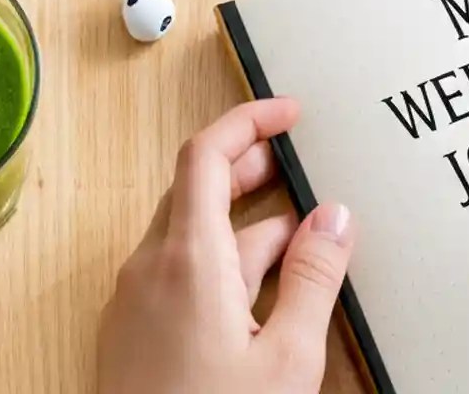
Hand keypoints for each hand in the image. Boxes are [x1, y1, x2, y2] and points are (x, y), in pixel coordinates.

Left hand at [97, 98, 355, 393]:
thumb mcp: (287, 356)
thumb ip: (314, 277)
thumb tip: (335, 218)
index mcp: (186, 258)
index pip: (207, 154)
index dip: (249, 121)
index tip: (287, 111)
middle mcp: (148, 269)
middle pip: (197, 188)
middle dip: (252, 168)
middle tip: (301, 163)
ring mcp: (134, 302)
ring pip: (192, 235)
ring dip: (246, 224)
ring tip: (304, 236)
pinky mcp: (133, 333)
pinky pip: (179, 272)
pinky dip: (224, 261)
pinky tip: (265, 289)